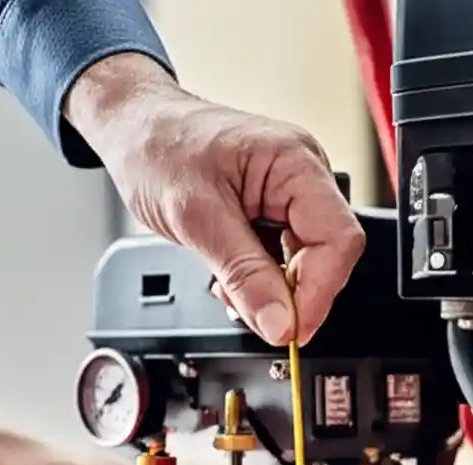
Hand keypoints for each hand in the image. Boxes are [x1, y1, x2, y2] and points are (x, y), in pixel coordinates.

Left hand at [65, 53, 365, 345]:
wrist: (133, 128)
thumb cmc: (158, 147)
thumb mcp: (195, 216)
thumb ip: (243, 274)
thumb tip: (280, 324)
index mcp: (295, 162)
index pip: (338, 239)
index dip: (318, 291)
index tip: (288, 328)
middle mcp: (303, 176)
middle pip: (327, 255)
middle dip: (290, 293)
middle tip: (249, 311)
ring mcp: (290, 194)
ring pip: (306, 262)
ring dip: (271, 288)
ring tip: (227, 287)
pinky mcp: (274, 210)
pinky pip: (283, 257)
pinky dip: (259, 278)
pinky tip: (231, 277)